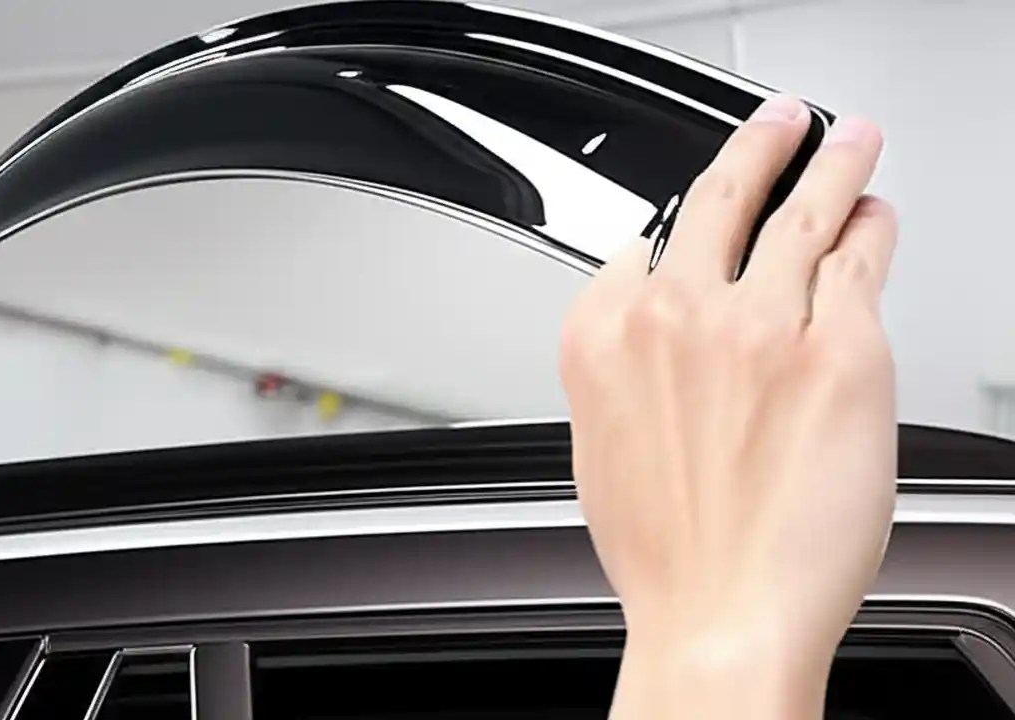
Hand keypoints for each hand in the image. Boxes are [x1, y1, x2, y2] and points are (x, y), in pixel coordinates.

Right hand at [560, 96, 896, 714]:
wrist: (721, 615)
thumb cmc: (666, 552)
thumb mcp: (601, 448)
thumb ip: (622, 371)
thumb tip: (654, 337)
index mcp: (603, 335)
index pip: (642, 247)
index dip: (677, 233)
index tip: (695, 227)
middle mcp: (677, 314)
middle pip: (722, 199)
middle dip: (758, 147)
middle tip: (779, 125)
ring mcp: (761, 323)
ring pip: (802, 212)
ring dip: (829, 164)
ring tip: (847, 141)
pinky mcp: (842, 347)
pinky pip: (860, 260)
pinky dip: (870, 227)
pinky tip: (875, 215)